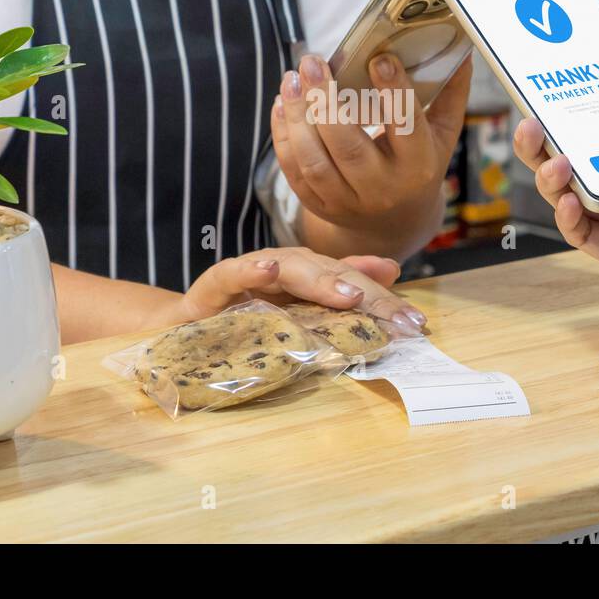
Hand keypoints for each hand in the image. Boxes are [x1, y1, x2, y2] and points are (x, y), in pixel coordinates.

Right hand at [172, 246, 425, 335]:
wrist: (181, 330)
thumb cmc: (242, 324)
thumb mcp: (295, 320)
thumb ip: (338, 299)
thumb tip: (392, 270)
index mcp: (307, 280)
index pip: (352, 284)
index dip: (384, 299)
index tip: (416, 324)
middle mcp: (284, 270)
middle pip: (330, 273)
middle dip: (367, 293)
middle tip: (396, 317)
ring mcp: (251, 273)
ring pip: (291, 268)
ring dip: (320, 278)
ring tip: (348, 294)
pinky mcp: (214, 285)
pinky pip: (233, 273)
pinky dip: (250, 268)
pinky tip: (268, 268)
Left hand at [271, 52, 470, 258]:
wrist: (394, 223)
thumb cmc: (418, 165)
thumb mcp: (440, 136)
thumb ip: (450, 95)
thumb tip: (464, 51)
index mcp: (418, 167)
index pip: (406, 128)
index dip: (393, 93)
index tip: (379, 57)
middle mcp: (381, 188)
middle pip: (348, 146)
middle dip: (325, 100)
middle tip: (313, 61)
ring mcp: (346, 200)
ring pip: (314, 160)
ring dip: (297, 117)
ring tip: (292, 79)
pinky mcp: (319, 205)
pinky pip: (294, 171)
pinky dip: (282, 136)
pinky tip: (282, 104)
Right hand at [514, 53, 598, 319]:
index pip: (596, 135)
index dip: (566, 117)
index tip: (545, 93)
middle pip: (571, 166)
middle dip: (540, 146)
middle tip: (530, 123)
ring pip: (571, 201)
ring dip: (551, 180)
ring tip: (554, 161)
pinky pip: (589, 238)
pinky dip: (570, 220)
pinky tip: (570, 200)